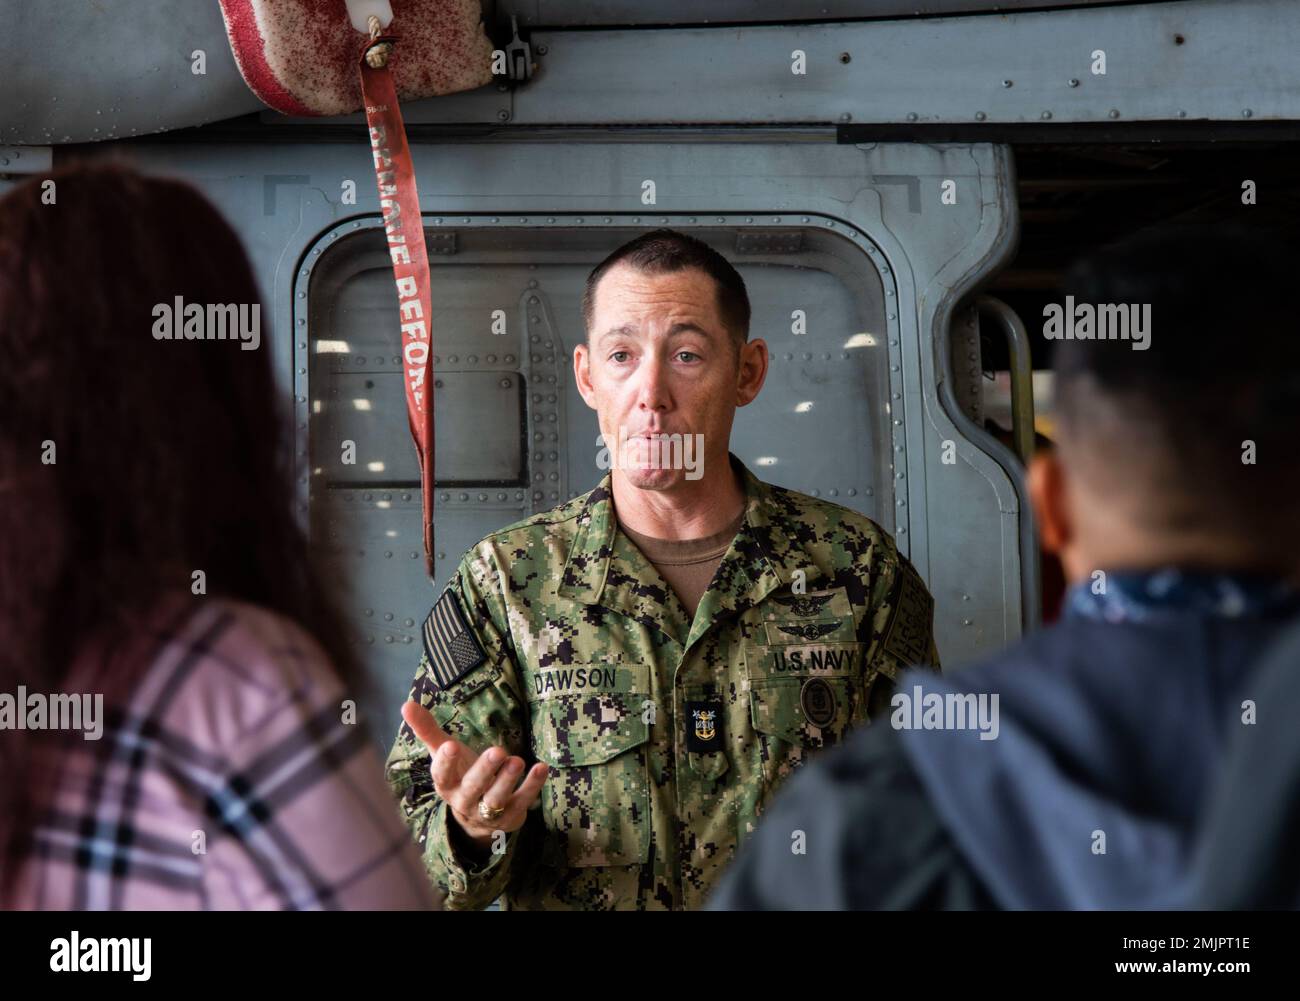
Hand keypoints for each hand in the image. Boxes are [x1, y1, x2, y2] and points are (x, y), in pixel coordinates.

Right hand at [401, 701, 547, 849]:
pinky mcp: (509, 817)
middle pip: (472, 788)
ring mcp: (487, 812)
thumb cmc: (460, 774)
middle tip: (498, 751)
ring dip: (507, 780)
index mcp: (447, 784)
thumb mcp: (444, 753)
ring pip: (496, 798)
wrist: (477, 817)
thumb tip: (405, 704)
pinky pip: (522, 802)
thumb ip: (428, 730)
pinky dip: (532, 786)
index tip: (450, 745)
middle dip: (484, 771)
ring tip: (517, 760)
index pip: (442, 776)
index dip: (445, 763)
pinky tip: (541, 767)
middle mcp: (464, 801)